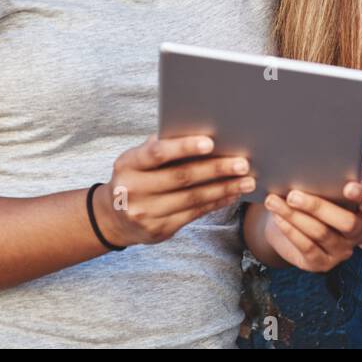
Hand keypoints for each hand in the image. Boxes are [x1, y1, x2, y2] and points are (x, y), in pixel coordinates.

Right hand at [93, 135, 254, 247]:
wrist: (113, 218)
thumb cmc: (135, 177)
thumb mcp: (137, 159)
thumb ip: (160, 146)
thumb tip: (199, 130)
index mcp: (128, 164)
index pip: (157, 153)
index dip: (184, 147)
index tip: (211, 143)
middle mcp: (133, 190)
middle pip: (181, 177)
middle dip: (215, 169)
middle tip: (242, 163)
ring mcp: (145, 213)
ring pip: (192, 198)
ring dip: (224, 188)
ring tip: (247, 180)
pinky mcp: (159, 230)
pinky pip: (194, 214)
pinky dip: (216, 203)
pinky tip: (232, 194)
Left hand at [261, 181, 361, 271]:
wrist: (288, 227)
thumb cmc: (309, 200)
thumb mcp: (320, 188)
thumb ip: (333, 176)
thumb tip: (353, 162)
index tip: (348, 186)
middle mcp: (357, 233)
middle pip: (346, 222)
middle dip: (317, 207)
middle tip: (292, 194)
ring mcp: (341, 251)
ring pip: (321, 233)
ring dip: (295, 216)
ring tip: (274, 201)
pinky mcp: (322, 264)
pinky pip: (308, 247)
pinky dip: (291, 230)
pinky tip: (278, 218)